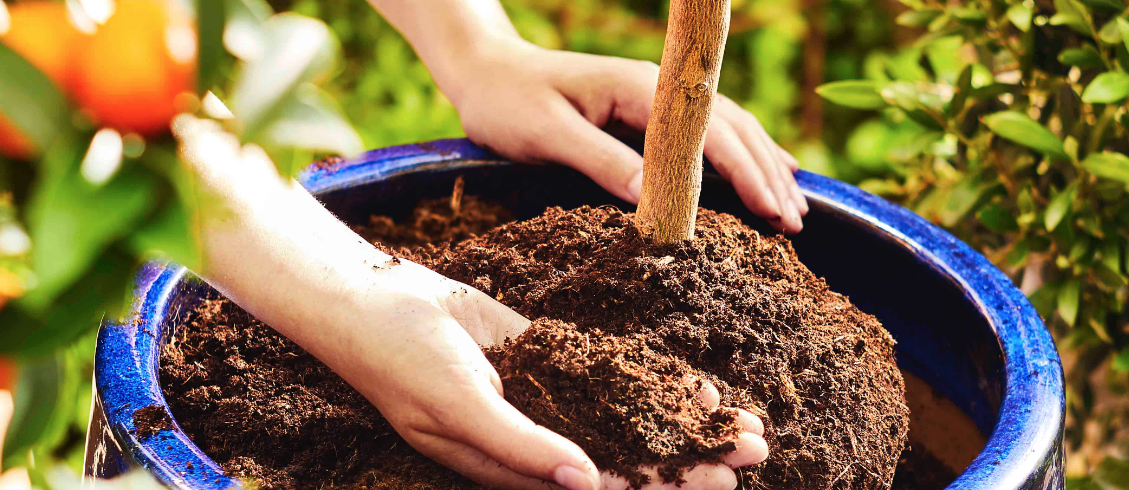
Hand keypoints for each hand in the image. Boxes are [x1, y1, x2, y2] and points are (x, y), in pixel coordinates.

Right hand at [346, 259, 767, 489]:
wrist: (373, 301)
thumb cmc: (402, 363)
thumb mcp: (457, 407)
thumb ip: (518, 446)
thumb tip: (584, 483)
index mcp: (517, 470)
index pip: (604, 488)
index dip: (660, 485)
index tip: (717, 482)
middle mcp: (540, 442)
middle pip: (631, 458)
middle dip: (691, 458)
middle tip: (755, 452)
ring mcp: (546, 400)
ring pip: (629, 419)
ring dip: (682, 422)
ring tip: (742, 423)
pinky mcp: (547, 359)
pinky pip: (610, 376)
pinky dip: (651, 382)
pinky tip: (695, 385)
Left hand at [434, 38, 808, 232]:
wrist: (486, 72)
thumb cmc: (508, 104)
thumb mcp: (547, 136)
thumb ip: (601, 162)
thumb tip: (653, 201)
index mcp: (641, 89)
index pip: (710, 133)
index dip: (746, 174)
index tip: (773, 211)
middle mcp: (659, 87)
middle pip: (732, 129)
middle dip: (767, 176)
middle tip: (795, 224)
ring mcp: (658, 96)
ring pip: (729, 128)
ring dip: (764, 166)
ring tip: (792, 209)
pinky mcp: (649, 110)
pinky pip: (709, 130)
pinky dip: (745, 153)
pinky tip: (768, 170)